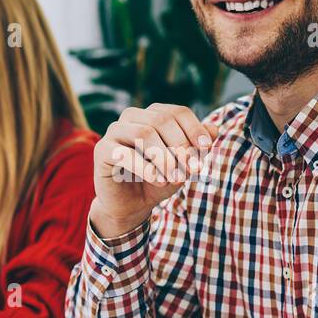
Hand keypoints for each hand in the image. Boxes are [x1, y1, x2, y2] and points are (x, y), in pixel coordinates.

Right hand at [90, 103, 217, 236]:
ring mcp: (114, 131)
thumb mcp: (183, 165)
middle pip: (161, 120)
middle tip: (192, 169)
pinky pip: (125, 154)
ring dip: (164, 157)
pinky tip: (159, 181)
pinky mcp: (102, 150)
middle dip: (180, 145)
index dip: (194, 129)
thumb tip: (215, 129)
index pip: (177, 112)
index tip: (206, 148)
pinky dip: (147, 168)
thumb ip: (197, 148)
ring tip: (175, 178)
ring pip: (144, 133)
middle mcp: (132, 117)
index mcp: (152, 115)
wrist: (131, 205)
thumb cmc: (159, 180)